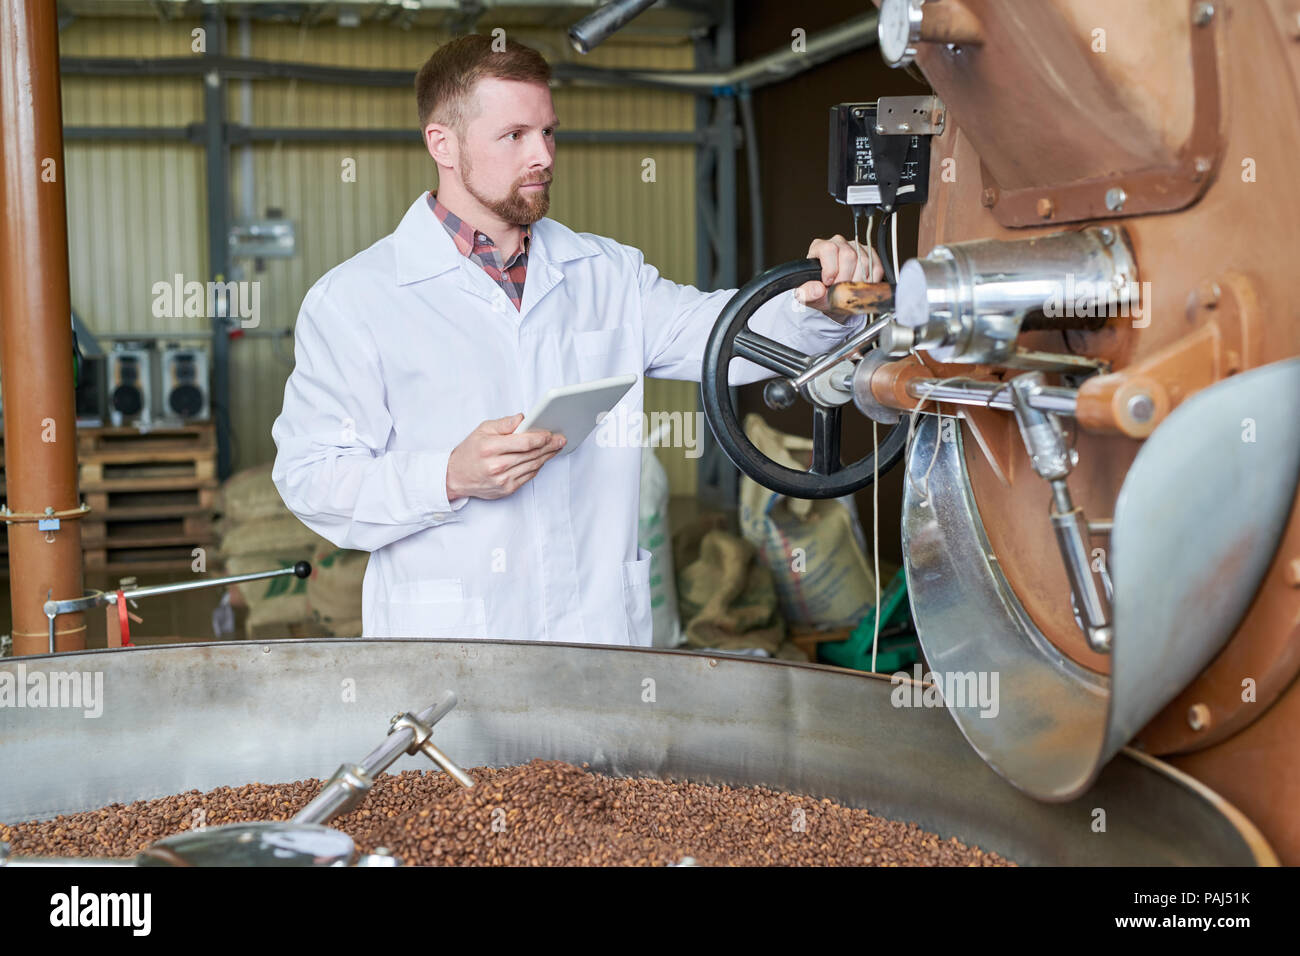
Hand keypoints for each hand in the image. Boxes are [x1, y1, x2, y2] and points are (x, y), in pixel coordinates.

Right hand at [446, 413, 565, 500]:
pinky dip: (537, 466)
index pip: (523, 442)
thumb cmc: (470, 451)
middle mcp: (497, 466)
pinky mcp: (507, 489)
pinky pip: (529, 476)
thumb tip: (522, 418)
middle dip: (549, 446)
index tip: (550, 433)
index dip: (540, 437)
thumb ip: (504, 424)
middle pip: (531, 455)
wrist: (456, 476)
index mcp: (490, 448)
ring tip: (556, 447)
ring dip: (547, 456)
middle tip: (561, 439)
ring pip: (533, 466)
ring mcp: (503, 480)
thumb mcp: (482, 430)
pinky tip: (543, 458)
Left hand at [795, 235, 884, 313]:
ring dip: (857, 281)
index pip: (828, 249)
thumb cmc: (821, 293)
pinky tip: (859, 287)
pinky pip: (876, 268)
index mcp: (820, 247)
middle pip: (848, 256)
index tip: (828, 283)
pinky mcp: (871, 255)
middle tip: (839, 290)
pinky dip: (870, 282)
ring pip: (864, 261)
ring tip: (848, 290)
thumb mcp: (808, 296)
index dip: (830, 269)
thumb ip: (807, 293)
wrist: (834, 297)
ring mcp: (856, 247)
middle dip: (845, 279)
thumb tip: (817, 290)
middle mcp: (839, 243)